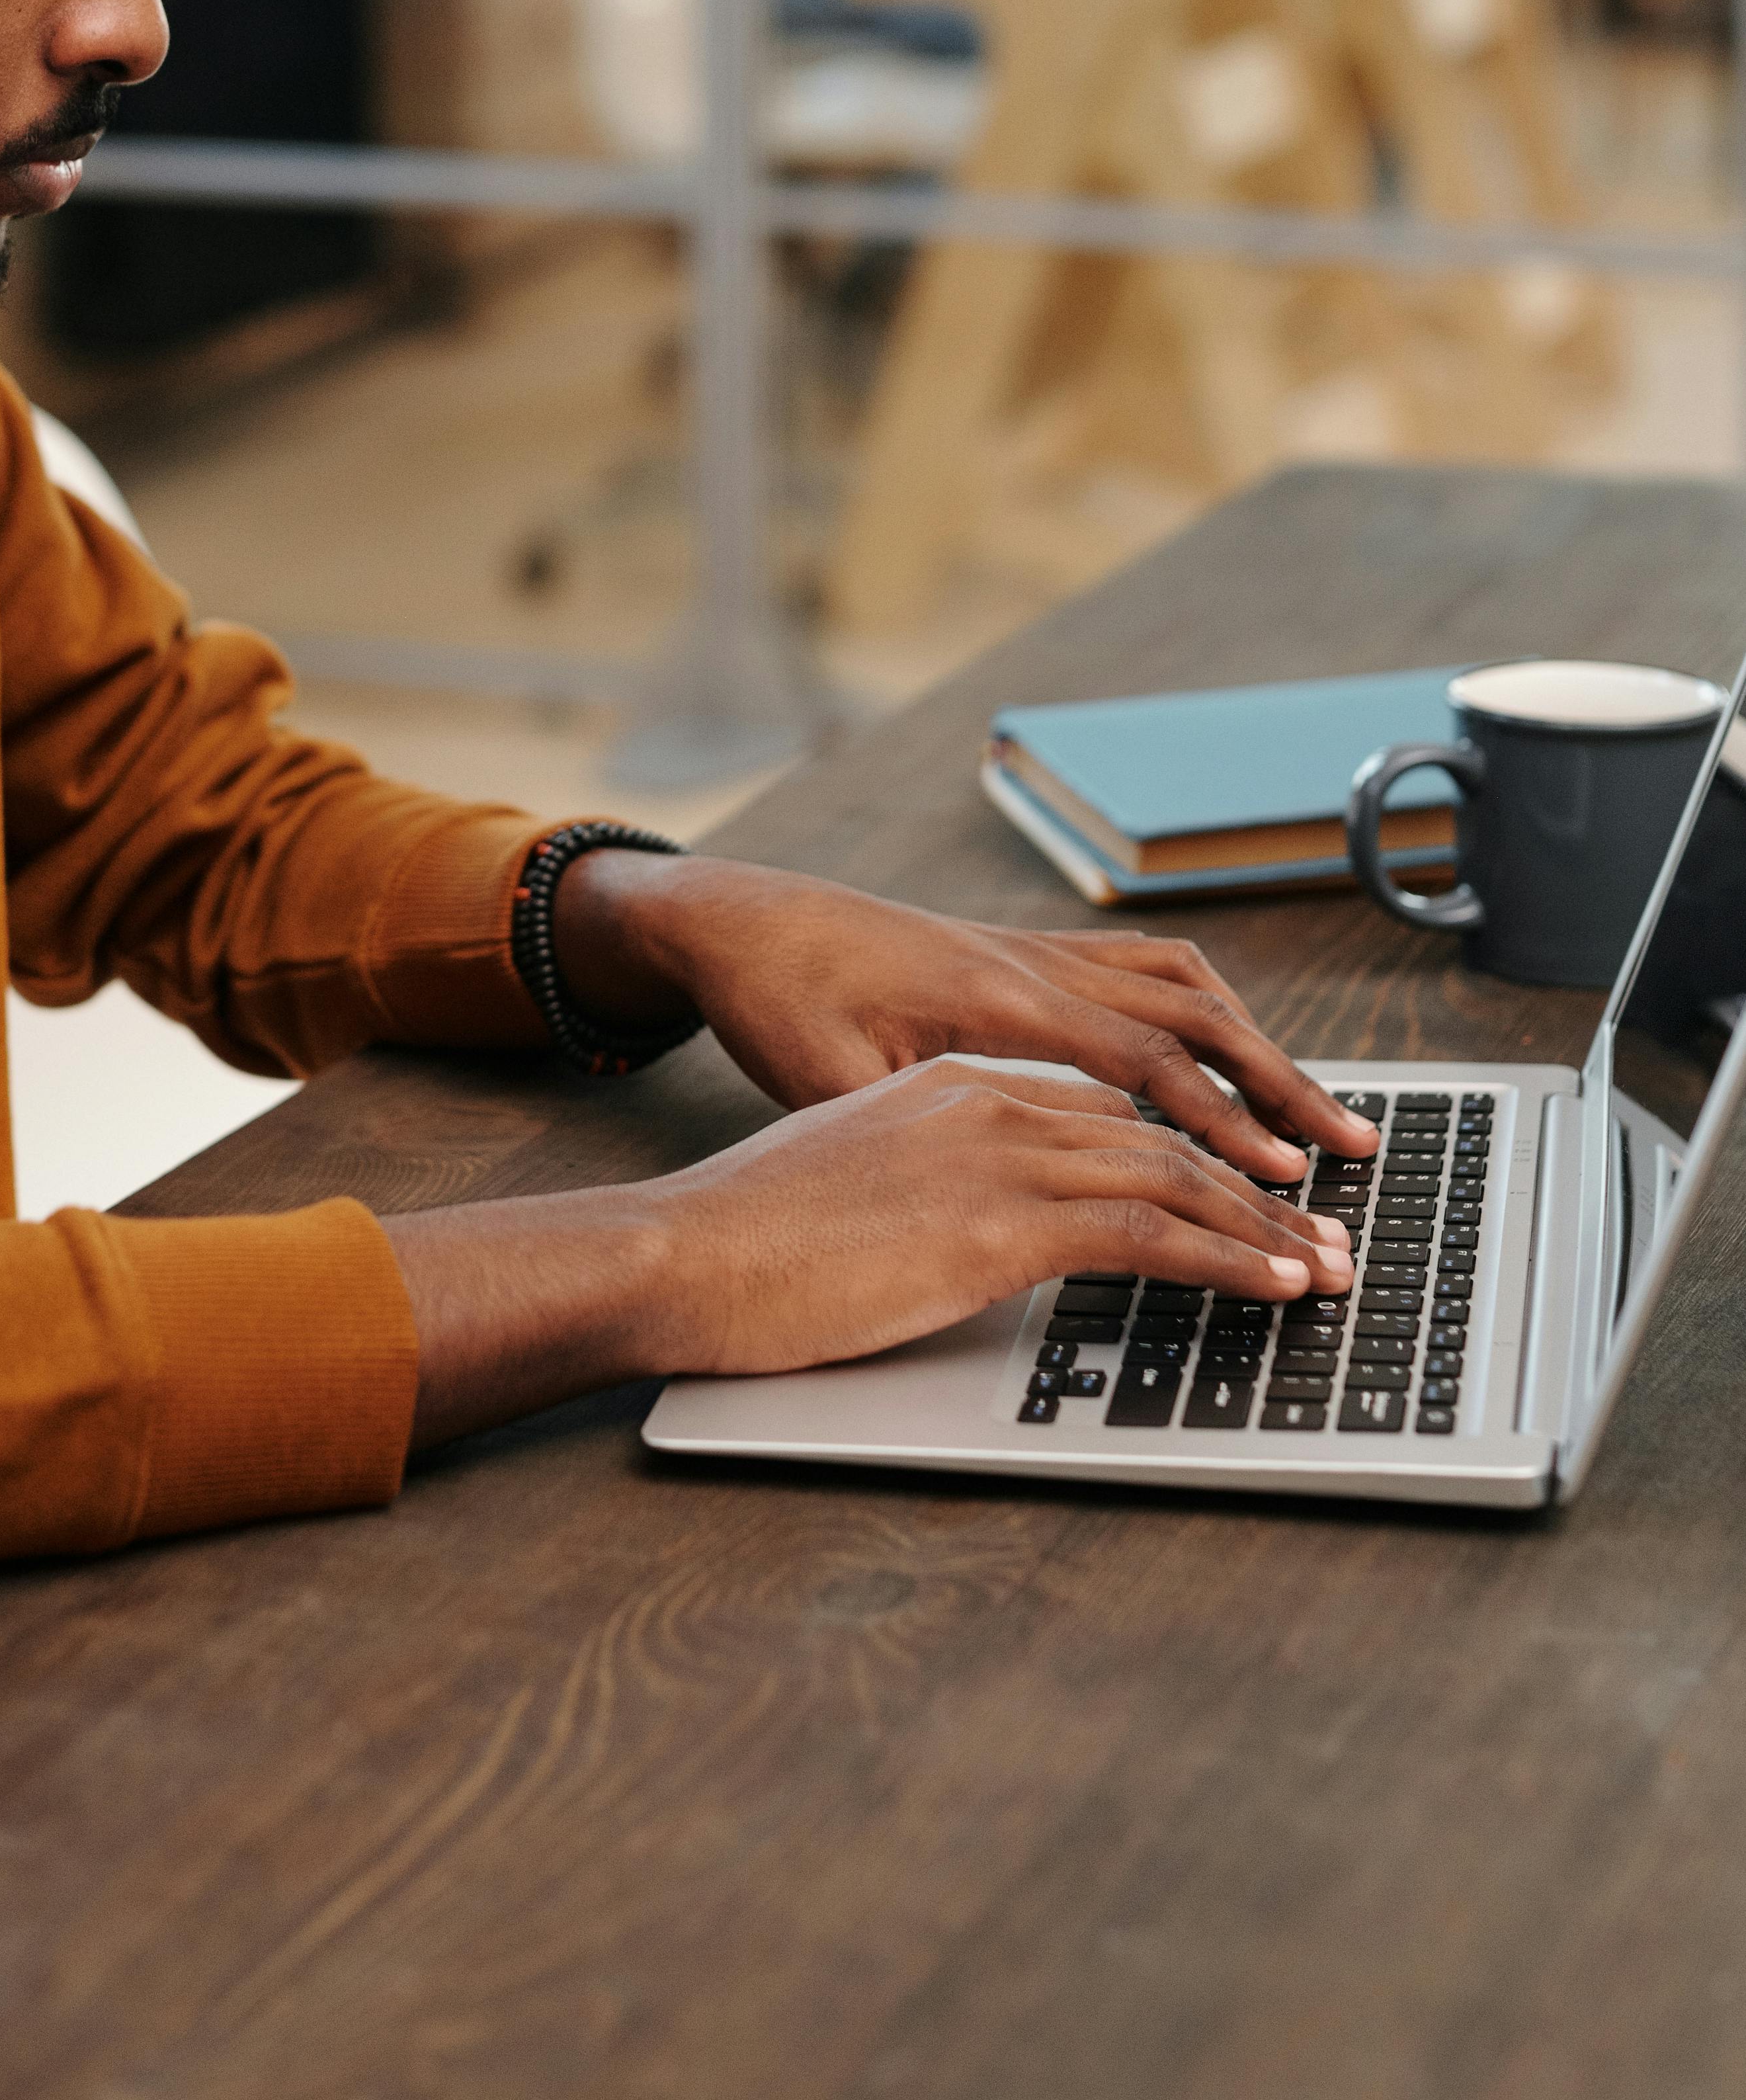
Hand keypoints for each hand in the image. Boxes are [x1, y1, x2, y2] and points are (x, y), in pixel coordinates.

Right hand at [387, 1057, 1353, 1444]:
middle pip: (1159, 1133)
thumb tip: (963, 1234)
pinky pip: (1152, 1232)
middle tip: (1325, 1231)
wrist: (682, 1252)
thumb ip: (926, 1191)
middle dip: (1255, 1188)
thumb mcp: (852, 1187)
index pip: (1104, 1108)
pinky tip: (1278, 1286)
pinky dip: (1232, 1259)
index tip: (1245, 1193)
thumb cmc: (744, 1241)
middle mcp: (991, 1101)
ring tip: (1329, 1267)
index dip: (1190, 1151)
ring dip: (1268, 1227)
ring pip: (1176, 1177)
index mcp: (954, 1087)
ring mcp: (1000, 1154)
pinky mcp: (1001, 1221)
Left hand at [553, 852, 1377, 1181]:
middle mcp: (1035, 962)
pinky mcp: (1028, 952)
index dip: (1218, 1124)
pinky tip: (1230, 1047)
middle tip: (1353, 1148)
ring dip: (1257, 1043)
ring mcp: (1037, 950)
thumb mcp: (825, 1078)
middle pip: (1195, 1017)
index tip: (1279, 1176)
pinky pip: (1144, 967)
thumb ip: (910, 1121)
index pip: (1143, 1064)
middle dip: (1280, 1086)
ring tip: (1314, 1109)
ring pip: (1182, 985)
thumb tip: (975, 1179)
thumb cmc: (779, 1001)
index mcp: (997, 996)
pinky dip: (1207, 1006)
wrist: (746, 920)